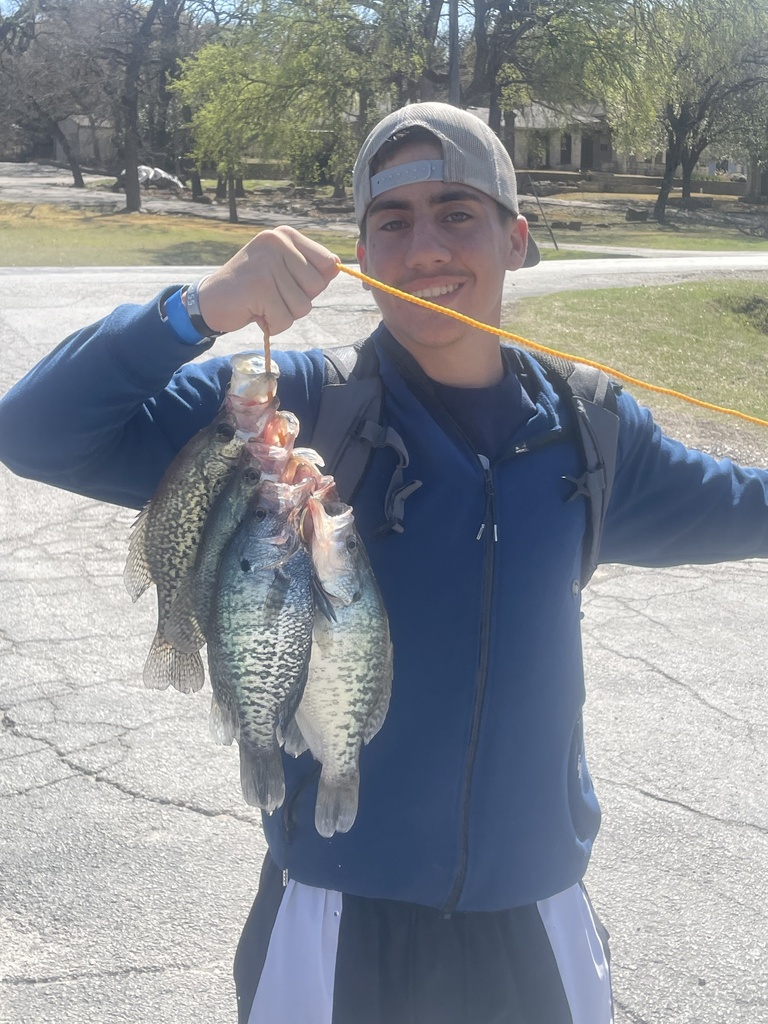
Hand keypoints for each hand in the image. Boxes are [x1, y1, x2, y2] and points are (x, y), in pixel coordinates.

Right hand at [196, 226, 339, 335]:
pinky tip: (256, 313)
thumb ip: (310, 269)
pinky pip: (285, 319)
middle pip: (318, 286)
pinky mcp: (259, 286)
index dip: (314, 283)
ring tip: (263, 304)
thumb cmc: (252, 288)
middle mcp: (277, 242)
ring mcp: (267, 263)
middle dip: (299, 300)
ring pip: (303, 306)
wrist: (210, 300)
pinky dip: (273, 325)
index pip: (329, 263)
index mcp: (286, 235)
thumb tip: (338, 267)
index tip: (289, 283)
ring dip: (285, 315)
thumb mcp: (282, 270)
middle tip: (272, 296)